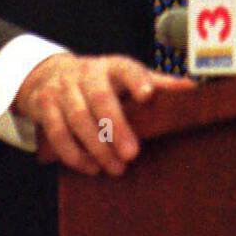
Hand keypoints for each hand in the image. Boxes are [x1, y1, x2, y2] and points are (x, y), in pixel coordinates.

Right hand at [11, 53, 193, 176]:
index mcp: (111, 66)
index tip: (148, 95)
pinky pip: (57, 132)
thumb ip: (155, 83)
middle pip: (100, 98)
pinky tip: (90, 167)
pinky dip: (73, 153)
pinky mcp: (44, 106)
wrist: (48, 74)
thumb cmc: (99, 80)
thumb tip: (191, 90)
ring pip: (77, 118)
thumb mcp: (125, 77)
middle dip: (116, 127)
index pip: (125, 68)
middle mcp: (85, 74)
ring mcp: (62, 89)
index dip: (136, 80)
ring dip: (96, 146)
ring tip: (115, 168)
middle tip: (132, 154)